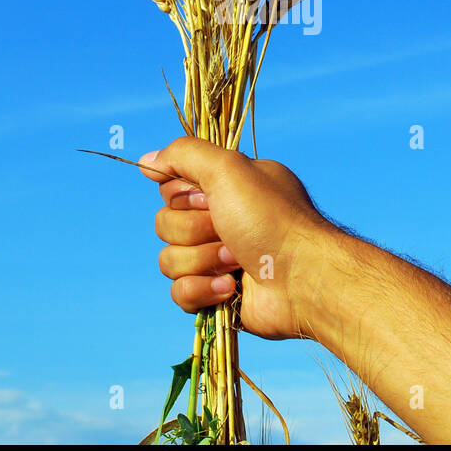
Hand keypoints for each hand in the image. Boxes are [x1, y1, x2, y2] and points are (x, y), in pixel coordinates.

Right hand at [140, 136, 336, 340]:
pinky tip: (232, 288)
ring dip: (203, 260)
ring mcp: (217, 260)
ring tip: (237, 262)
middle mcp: (221, 221)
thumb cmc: (271, 219)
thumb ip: (184, 154)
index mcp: (225, 189)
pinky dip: (203, 290)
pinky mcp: (215, 296)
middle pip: (165, 224)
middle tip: (229, 232)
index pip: (171, 189)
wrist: (303, 279)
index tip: (208, 198)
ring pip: (169, 261)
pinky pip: (179, 293)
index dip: (182, 196)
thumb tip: (147, 160)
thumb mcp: (228, 168)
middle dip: (196, 231)